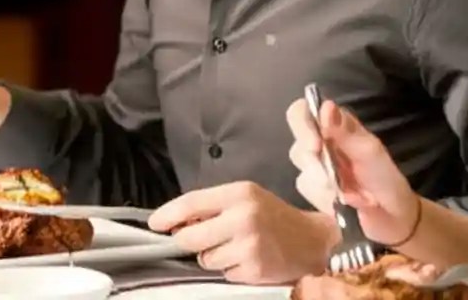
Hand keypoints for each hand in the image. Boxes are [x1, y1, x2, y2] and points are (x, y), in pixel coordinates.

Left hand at [148, 181, 333, 284]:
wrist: (312, 240)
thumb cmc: (274, 217)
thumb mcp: (247, 199)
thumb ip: (214, 206)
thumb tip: (175, 223)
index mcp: (240, 193)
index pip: (191, 203)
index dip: (167, 215)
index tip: (155, 223)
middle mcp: (243, 217)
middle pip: (189, 238)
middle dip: (189, 242)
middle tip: (205, 239)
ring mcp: (248, 245)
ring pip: (204, 259)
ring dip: (213, 258)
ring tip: (236, 248)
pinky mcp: (252, 270)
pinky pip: (222, 274)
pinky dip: (230, 270)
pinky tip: (248, 260)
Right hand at [286, 97, 419, 245]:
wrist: (389, 216)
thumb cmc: (384, 177)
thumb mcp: (370, 152)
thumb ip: (345, 132)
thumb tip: (325, 107)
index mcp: (337, 123)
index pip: (303, 111)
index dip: (302, 125)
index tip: (316, 145)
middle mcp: (322, 139)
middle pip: (297, 138)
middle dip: (313, 161)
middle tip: (331, 179)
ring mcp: (315, 163)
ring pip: (301, 166)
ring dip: (324, 181)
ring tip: (349, 192)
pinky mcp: (312, 187)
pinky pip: (306, 188)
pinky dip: (325, 196)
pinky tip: (342, 201)